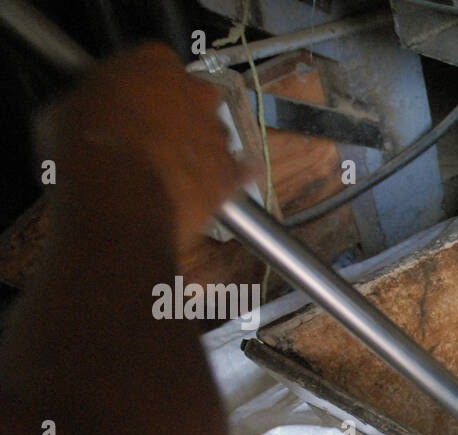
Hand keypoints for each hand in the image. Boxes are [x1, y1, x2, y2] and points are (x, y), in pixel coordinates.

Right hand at [36, 42, 255, 250]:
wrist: (119, 199)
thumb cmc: (85, 147)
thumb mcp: (69, 109)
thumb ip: (97, 103)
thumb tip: (96, 115)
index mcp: (154, 64)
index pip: (154, 66)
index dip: (141, 90)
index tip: (130, 107)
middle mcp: (194, 93)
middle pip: (190, 99)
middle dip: (176, 117)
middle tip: (150, 139)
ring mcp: (217, 134)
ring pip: (212, 136)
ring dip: (197, 150)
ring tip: (171, 173)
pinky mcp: (230, 174)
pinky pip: (240, 172)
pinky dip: (235, 176)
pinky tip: (223, 183)